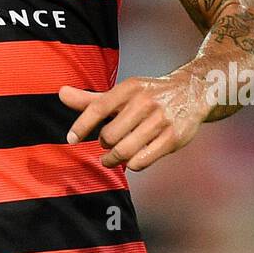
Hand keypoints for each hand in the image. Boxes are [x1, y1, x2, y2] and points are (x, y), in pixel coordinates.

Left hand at [59, 68, 213, 170]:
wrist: (193, 91)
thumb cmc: (149, 94)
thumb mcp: (122, 93)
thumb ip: (91, 99)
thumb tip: (60, 93)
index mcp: (130, 88)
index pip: (98, 107)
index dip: (81, 125)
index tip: (71, 139)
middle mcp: (145, 102)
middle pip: (110, 135)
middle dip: (104, 144)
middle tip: (105, 144)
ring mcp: (161, 120)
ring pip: (125, 151)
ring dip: (113, 159)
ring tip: (111, 158)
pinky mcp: (173, 138)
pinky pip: (142, 161)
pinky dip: (132, 164)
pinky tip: (131, 160)